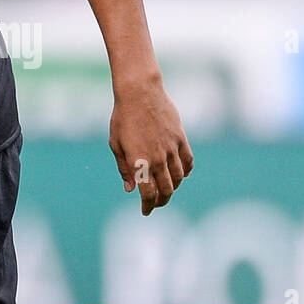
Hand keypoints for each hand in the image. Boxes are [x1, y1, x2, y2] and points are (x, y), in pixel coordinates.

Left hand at [109, 80, 193, 214]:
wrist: (140, 92)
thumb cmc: (123, 117)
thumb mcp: (116, 143)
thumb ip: (124, 168)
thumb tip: (130, 189)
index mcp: (140, 161)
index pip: (148, 193)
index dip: (148, 205)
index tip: (145, 211)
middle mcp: (158, 159)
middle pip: (166, 189)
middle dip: (161, 201)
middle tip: (155, 204)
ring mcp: (172, 149)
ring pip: (179, 178)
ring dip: (174, 187)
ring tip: (166, 189)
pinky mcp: (181, 139)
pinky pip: (188, 161)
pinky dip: (187, 171)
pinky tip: (182, 174)